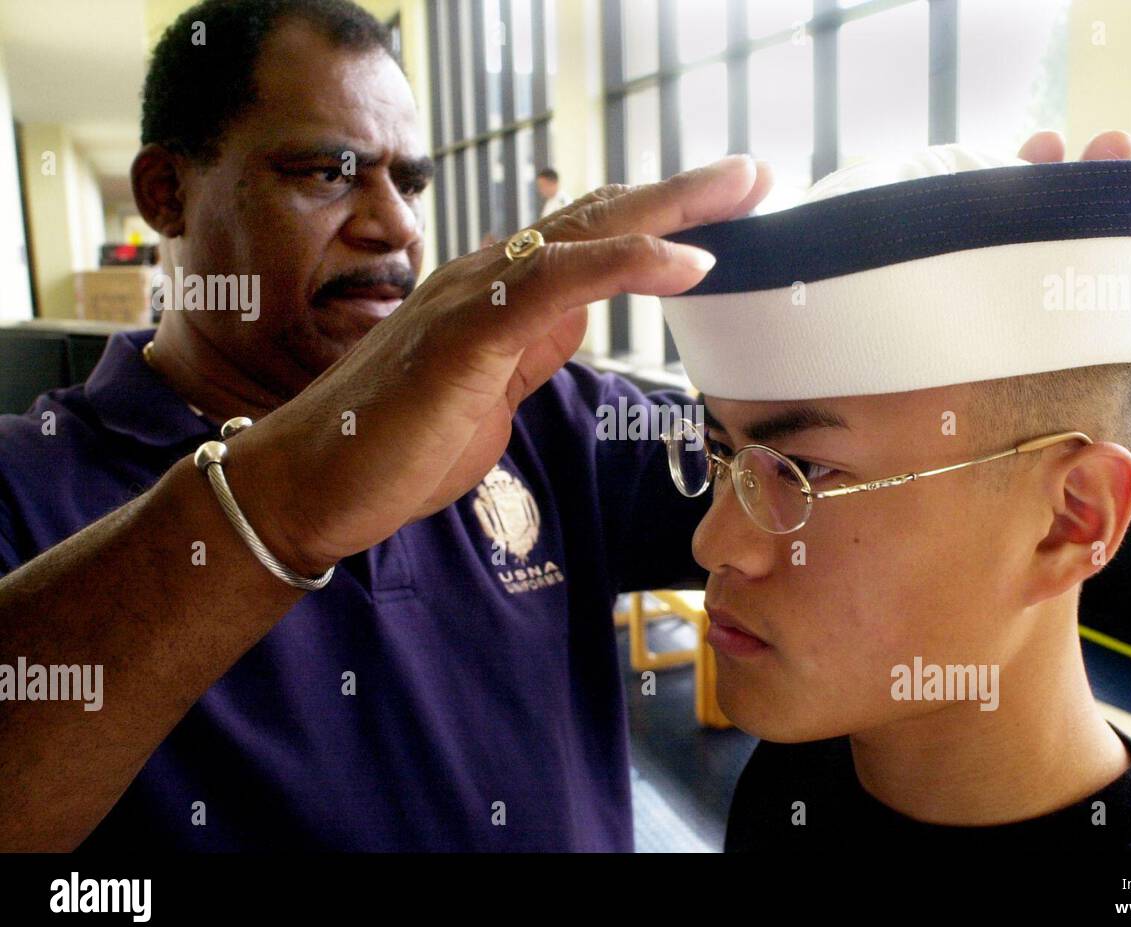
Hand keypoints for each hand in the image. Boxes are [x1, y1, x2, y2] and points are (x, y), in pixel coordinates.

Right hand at [226, 156, 773, 575]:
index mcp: (496, 294)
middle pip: (598, 217)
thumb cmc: (396, 443)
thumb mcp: (489, 391)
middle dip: (681, 193)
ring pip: (584, 232)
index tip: (725, 212)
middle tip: (754, 173)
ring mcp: (472, 298)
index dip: (657, 220)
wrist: (311, 484)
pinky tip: (684, 259)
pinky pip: (554, 284)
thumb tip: (578, 316)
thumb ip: (531, 346)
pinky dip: (625, 265)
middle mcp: (486, 279)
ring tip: (742, 188)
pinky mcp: (465, 335)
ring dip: (670, 207)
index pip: (588, 240)